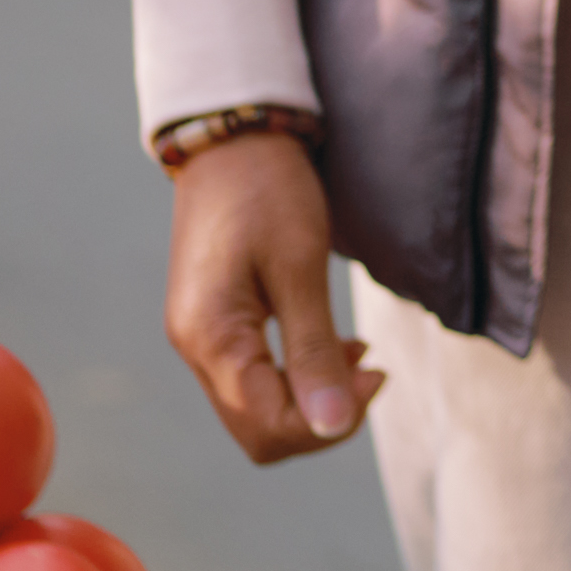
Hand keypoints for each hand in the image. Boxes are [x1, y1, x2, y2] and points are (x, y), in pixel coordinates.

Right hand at [160, 122, 379, 462]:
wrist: (232, 140)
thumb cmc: (268, 191)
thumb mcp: (300, 267)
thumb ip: (314, 351)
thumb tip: (334, 426)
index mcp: (212, 338)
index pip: (268, 428)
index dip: (329, 422)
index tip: (375, 374)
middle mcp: (195, 349)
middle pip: (259, 431)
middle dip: (322, 418)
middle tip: (371, 371)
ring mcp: (199, 339)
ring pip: (257, 409)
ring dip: (312, 398)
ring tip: (359, 356)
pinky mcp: (212, 326)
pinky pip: (253, 379)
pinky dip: (296, 377)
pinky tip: (334, 347)